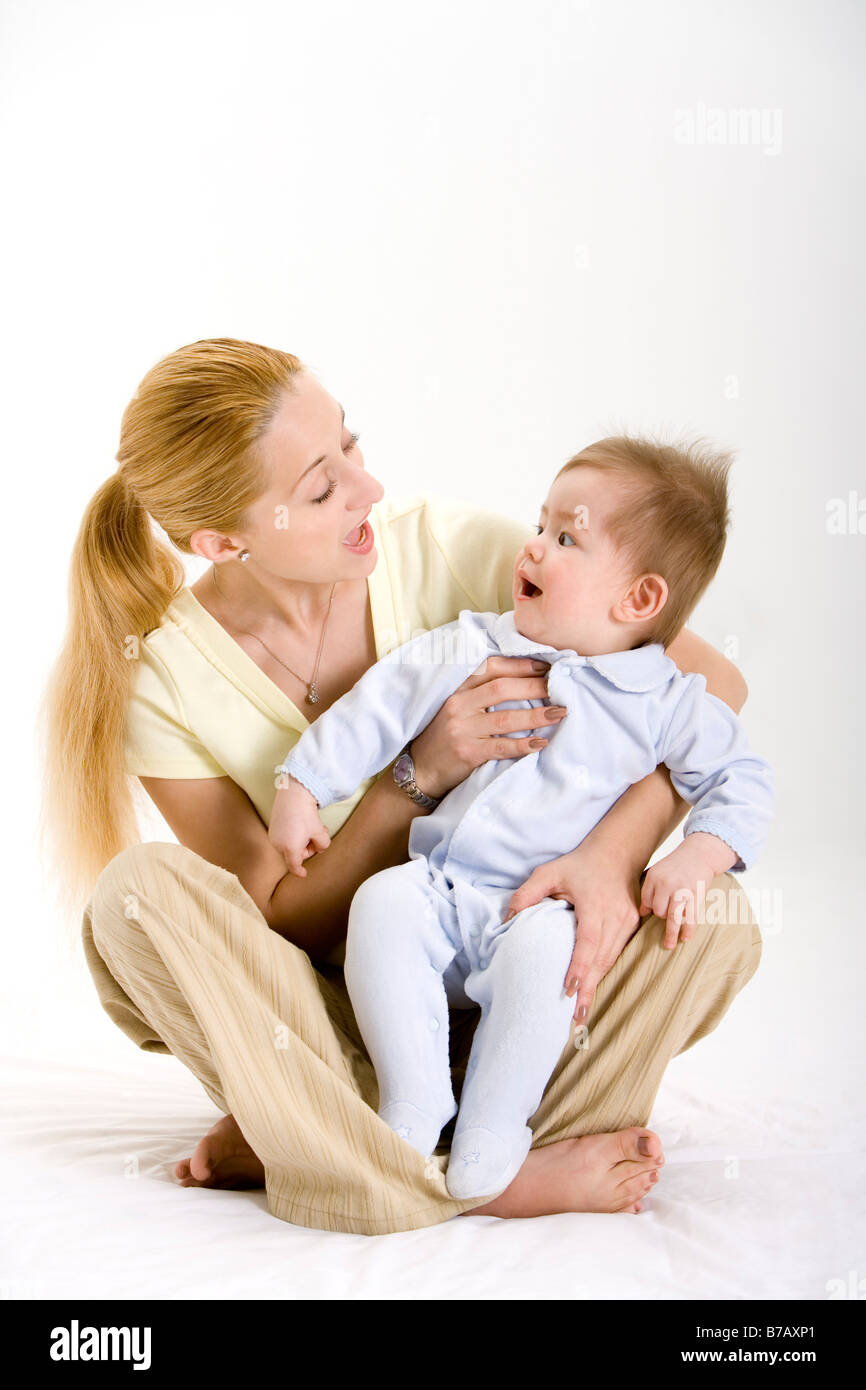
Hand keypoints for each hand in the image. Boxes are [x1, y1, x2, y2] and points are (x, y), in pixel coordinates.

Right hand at [268, 776, 330, 876]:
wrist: (293, 793)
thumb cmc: (307, 814)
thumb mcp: (320, 833)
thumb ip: (322, 846)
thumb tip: (318, 848)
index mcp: (289, 848)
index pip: (294, 866)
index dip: (299, 871)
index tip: (304, 874)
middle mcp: (278, 844)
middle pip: (295, 854)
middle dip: (308, 848)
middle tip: (318, 835)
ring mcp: (273, 836)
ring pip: (290, 845)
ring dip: (302, 841)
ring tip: (313, 827)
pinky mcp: (272, 827)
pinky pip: (285, 837)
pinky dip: (294, 835)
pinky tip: (301, 823)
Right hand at [408, 656, 566, 800]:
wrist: (421, 769)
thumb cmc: (445, 735)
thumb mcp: (456, 707)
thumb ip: (481, 694)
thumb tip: (525, 682)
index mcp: (458, 690)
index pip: (491, 668)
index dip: (520, 665)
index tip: (545, 667)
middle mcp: (459, 705)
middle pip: (502, 689)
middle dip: (534, 687)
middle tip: (559, 689)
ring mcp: (462, 729)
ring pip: (505, 718)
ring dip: (536, 715)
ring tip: (559, 713)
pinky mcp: (467, 752)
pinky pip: (501, 747)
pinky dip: (523, 745)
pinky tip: (541, 743)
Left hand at [502, 845, 641, 1022]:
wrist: (616, 854)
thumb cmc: (578, 865)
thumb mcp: (548, 872)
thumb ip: (526, 894)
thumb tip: (507, 920)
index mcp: (595, 903)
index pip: (589, 940)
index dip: (580, 965)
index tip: (570, 988)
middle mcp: (616, 914)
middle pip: (601, 957)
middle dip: (589, 987)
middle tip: (576, 1016)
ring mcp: (627, 921)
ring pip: (610, 959)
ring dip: (596, 984)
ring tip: (582, 1010)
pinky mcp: (632, 925)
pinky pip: (616, 953)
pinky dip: (603, 971)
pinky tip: (592, 987)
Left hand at [639, 833, 738, 947]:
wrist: (700, 854)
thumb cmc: (677, 866)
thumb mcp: (658, 872)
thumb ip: (649, 890)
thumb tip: (642, 913)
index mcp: (654, 877)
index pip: (646, 900)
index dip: (649, 908)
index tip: (653, 911)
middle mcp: (666, 883)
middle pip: (658, 910)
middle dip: (662, 915)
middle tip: (667, 914)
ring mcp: (682, 890)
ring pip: (672, 917)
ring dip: (671, 934)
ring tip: (669, 945)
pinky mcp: (696, 895)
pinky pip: (690, 917)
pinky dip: (688, 929)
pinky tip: (685, 938)